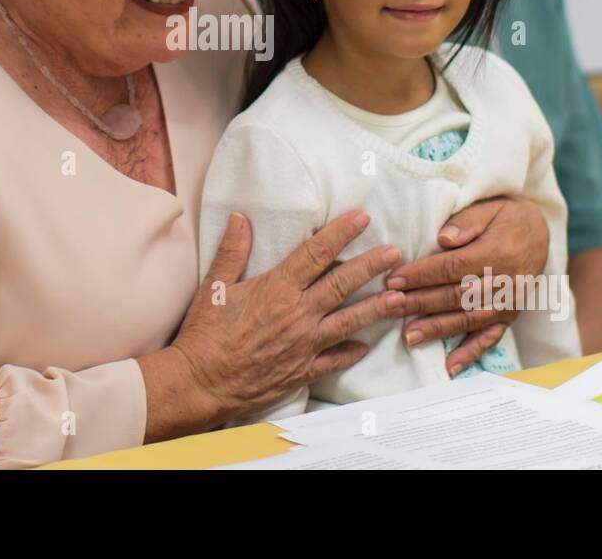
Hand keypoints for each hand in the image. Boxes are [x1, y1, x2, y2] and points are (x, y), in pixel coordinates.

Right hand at [142, 210, 404, 436]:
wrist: (202, 383)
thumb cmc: (205, 335)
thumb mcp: (214, 287)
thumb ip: (232, 251)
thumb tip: (240, 217)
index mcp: (276, 289)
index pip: (315, 254)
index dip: (341, 234)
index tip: (362, 218)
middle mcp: (297, 314)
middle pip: (341, 284)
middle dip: (370, 266)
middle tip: (395, 253)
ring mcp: (304, 344)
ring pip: (349, 321)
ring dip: (376, 308)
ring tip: (400, 297)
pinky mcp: (302, 370)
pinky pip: (335, 360)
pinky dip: (352, 352)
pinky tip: (366, 346)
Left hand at [384, 196, 548, 374]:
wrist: (539, 232)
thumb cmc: (505, 217)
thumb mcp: (489, 208)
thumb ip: (467, 221)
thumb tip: (443, 238)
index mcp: (497, 254)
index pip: (453, 268)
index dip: (422, 275)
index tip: (394, 279)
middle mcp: (505, 283)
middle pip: (457, 296)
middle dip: (420, 302)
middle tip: (390, 306)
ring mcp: (509, 304)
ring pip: (469, 319)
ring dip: (438, 329)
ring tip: (409, 336)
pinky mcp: (510, 317)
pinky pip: (491, 338)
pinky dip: (471, 354)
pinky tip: (450, 367)